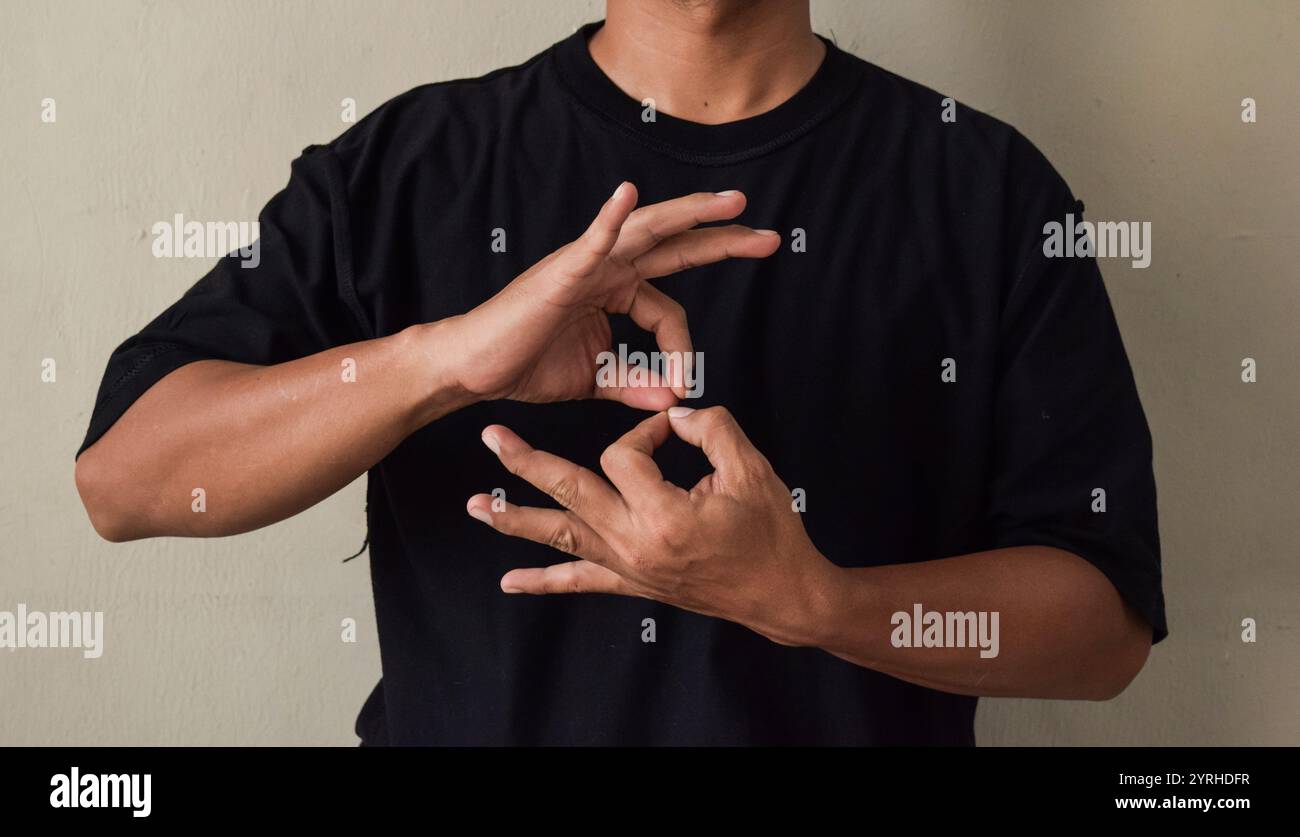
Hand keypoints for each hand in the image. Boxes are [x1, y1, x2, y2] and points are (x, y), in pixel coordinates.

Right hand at [442, 183, 778, 408]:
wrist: (475, 367)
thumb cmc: (525, 366)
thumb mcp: (594, 378)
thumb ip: (633, 381)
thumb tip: (672, 397)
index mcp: (616, 292)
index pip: (670, 312)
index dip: (684, 350)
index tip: (684, 385)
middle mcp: (607, 269)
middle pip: (676, 247)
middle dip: (724, 240)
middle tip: (769, 238)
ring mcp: (586, 264)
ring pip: (648, 231)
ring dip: (690, 214)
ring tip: (731, 203)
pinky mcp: (561, 271)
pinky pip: (591, 240)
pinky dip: (610, 218)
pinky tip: (628, 194)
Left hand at [466, 406, 842, 646]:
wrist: (780, 596)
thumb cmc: (771, 534)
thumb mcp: (752, 470)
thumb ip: (712, 429)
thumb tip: (675, 413)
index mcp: (662, 513)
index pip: (625, 454)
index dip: (645, 430)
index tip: (672, 425)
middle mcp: (634, 543)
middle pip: (568, 491)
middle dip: (526, 462)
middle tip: (491, 437)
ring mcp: (628, 567)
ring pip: (560, 537)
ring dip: (515, 519)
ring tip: (475, 506)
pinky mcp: (631, 584)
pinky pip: (578, 583)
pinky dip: (542, 582)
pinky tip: (509, 583)